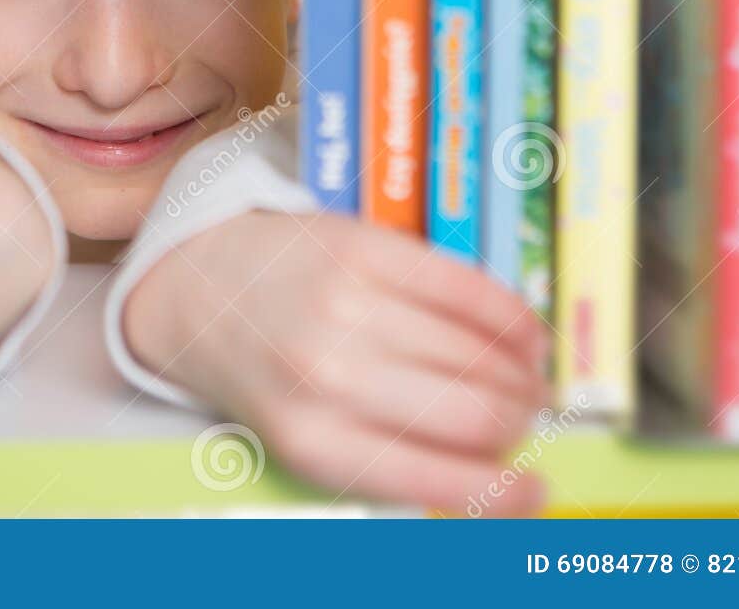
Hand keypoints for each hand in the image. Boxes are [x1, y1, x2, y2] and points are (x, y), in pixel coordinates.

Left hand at [121, 210, 550, 515]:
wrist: (202, 286)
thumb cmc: (266, 370)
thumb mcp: (305, 434)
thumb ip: (384, 458)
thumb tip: (490, 479)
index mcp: (313, 442)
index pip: (437, 478)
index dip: (505, 493)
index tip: (536, 491)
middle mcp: (328, 375)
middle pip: (474, 412)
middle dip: (517, 423)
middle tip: (524, 420)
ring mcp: (345, 304)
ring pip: (478, 350)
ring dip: (522, 372)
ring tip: (525, 378)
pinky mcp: (361, 247)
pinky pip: (465, 284)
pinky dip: (509, 314)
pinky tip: (522, 332)